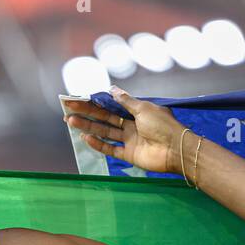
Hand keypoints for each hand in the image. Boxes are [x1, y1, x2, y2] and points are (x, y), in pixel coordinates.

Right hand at [63, 87, 185, 173]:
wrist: (175, 150)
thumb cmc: (163, 125)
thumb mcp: (144, 108)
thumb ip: (126, 101)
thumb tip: (112, 90)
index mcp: (136, 112)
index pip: (111, 106)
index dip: (95, 102)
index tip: (79, 99)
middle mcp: (131, 125)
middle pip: (104, 118)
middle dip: (86, 114)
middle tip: (68, 110)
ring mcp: (129, 140)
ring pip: (104, 132)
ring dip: (88, 127)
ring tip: (71, 122)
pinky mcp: (128, 154)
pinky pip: (110, 149)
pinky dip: (98, 144)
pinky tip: (85, 138)